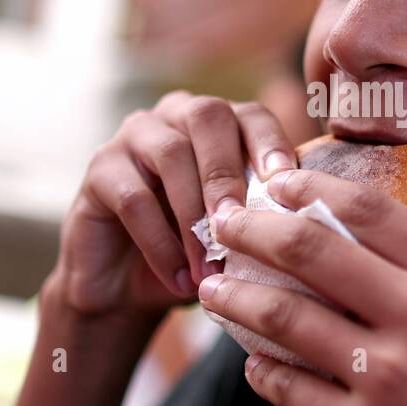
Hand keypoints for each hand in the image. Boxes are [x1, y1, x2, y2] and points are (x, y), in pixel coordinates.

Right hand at [45, 92, 298, 320]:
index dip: (271, 143)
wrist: (128, 291)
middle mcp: (175, 115)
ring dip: (193, 217)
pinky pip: (133, 197)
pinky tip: (180, 280)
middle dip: (227, 173)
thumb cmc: (197, 256)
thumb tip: (308, 222)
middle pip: (207, 117)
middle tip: (238, 227)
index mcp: (219, 123)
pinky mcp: (98, 169)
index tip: (287, 186)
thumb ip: (264, 215)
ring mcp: (133, 136)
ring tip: (211, 271)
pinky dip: (161, 243)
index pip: (251, 114)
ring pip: (169, 155)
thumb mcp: (239, 234)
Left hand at [196, 169, 406, 405]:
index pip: (370, 209)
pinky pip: (287, 385)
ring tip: (214, 288)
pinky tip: (254, 361)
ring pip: (283, 315)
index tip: (279, 182)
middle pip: (311, 249)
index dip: (313, 187)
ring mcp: (386, 375)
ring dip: (235, 296)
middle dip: (253, 229)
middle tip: (224, 222)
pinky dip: (261, 369)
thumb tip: (355, 224)